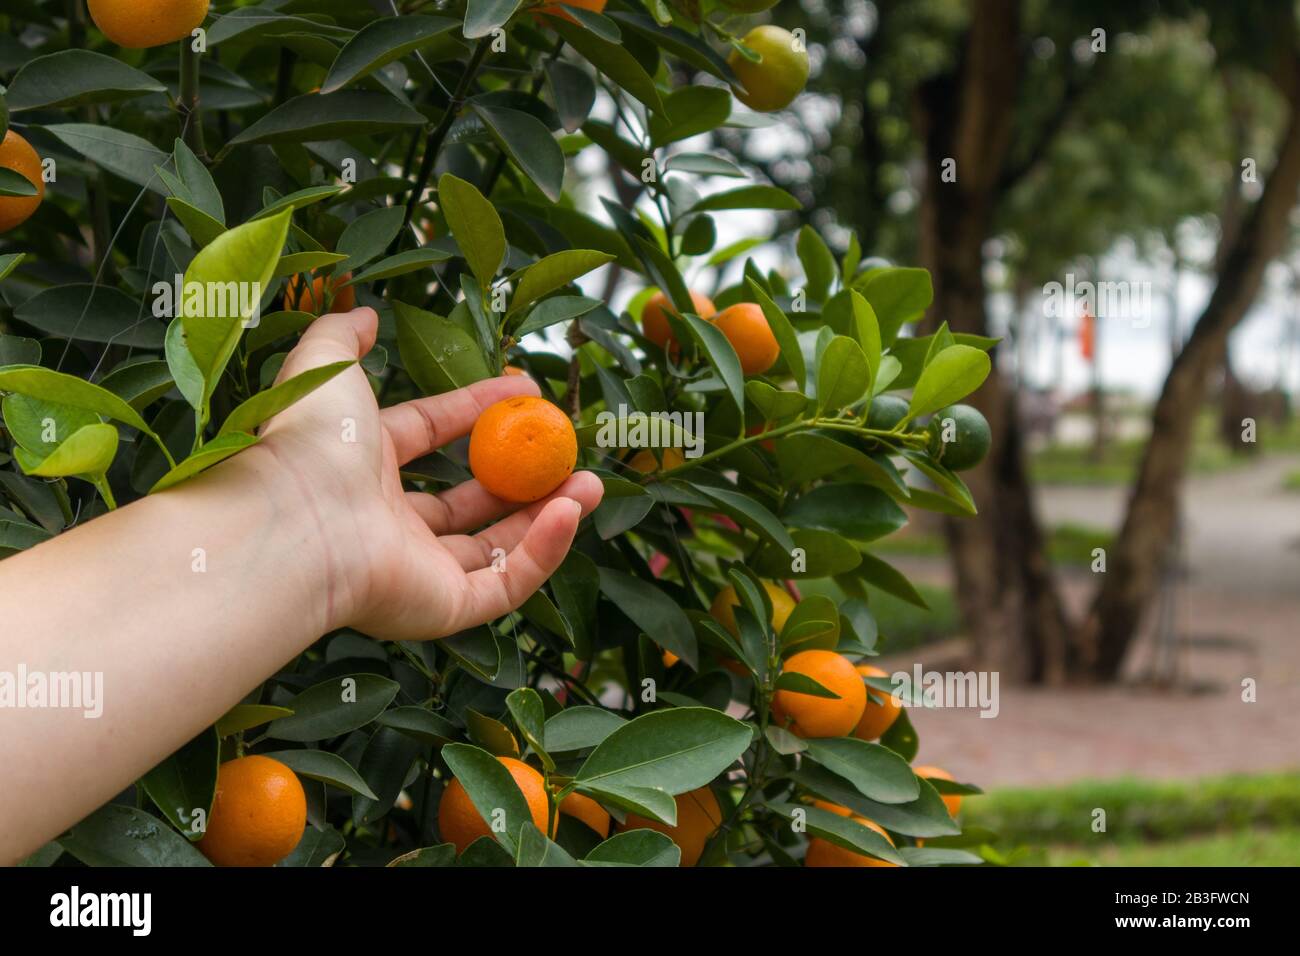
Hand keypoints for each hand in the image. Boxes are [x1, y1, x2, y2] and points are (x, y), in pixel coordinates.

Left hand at [250, 307, 602, 638]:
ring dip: (550, 515)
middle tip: (568, 451)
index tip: (528, 392)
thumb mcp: (326, 367)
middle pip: (472, 502)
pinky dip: (544, 551)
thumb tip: (364, 313)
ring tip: (592, 484)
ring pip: (499, 547)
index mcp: (362, 469)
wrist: (295, 524)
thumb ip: (342, 335)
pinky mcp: (442, 609)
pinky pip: (506, 583)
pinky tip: (570, 512)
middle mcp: (389, 525)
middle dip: (526, 475)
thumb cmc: (309, 445)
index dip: (480, 411)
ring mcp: (418, 572)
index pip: (431, 436)